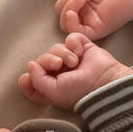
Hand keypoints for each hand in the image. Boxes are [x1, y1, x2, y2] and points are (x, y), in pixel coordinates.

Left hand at [18, 32, 132, 109]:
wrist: (105, 82)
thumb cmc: (80, 92)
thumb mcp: (53, 92)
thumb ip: (36, 80)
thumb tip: (31, 64)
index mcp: (51, 89)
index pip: (31, 83)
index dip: (27, 79)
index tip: (28, 77)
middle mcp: (60, 75)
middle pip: (41, 61)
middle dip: (47, 60)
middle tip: (58, 65)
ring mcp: (71, 60)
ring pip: (55, 49)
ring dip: (62, 53)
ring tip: (74, 62)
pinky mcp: (82, 48)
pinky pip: (70, 38)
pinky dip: (73, 43)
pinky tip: (80, 52)